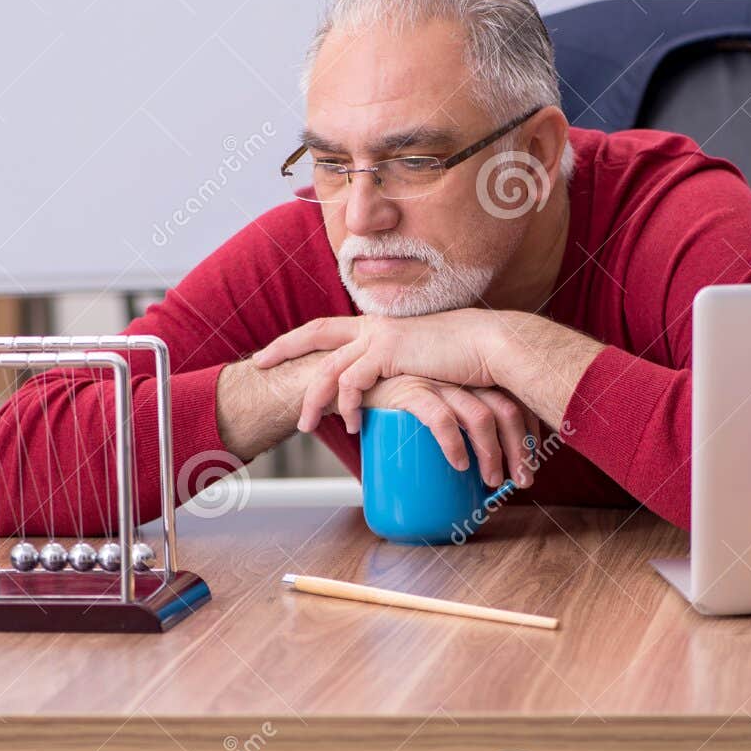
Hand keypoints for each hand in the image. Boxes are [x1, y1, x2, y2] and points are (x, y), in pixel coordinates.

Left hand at [252, 310, 501, 432]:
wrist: (492, 346)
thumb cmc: (467, 360)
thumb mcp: (427, 364)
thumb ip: (407, 372)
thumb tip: (398, 391)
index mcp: (380, 326)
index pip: (330, 328)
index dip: (301, 338)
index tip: (276, 349)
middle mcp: (375, 326)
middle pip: (315, 332)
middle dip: (283, 347)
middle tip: (258, 363)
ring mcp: (379, 336)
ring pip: (328, 366)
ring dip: (311, 397)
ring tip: (305, 425)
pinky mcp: (388, 352)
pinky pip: (351, 382)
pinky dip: (344, 406)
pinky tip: (348, 425)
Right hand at [361, 376, 539, 488]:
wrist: (346, 378)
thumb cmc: (393, 400)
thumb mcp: (431, 405)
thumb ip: (453, 423)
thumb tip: (474, 473)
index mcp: (471, 376)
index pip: (515, 399)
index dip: (530, 431)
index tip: (533, 461)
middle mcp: (460, 375)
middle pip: (506, 410)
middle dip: (520, 450)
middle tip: (521, 482)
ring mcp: (438, 382)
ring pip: (480, 417)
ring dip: (493, 453)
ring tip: (492, 481)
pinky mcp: (412, 390)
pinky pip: (442, 419)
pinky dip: (455, 445)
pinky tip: (460, 465)